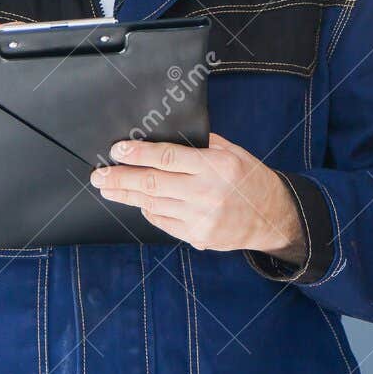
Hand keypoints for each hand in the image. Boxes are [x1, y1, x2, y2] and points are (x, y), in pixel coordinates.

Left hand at [91, 133, 307, 261]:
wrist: (273, 217)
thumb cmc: (250, 178)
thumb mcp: (232, 152)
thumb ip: (201, 145)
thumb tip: (162, 137)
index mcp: (216, 166)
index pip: (167, 158)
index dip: (138, 154)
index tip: (117, 151)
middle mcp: (207, 193)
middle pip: (152, 184)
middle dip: (120, 178)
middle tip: (99, 175)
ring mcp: (201, 218)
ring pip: (153, 205)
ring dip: (126, 196)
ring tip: (108, 188)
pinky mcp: (198, 236)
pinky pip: (163, 222)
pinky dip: (148, 210)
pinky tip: (138, 202)